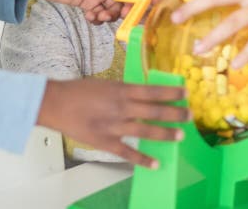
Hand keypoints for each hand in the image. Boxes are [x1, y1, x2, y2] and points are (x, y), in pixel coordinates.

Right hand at [37, 79, 189, 168]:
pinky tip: (156, 163)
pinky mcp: (106, 142)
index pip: (153, 91)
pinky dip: (143, 160)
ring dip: (166, 134)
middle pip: (154, 111)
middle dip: (175, 113)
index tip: (186, 94)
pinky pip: (128, 153)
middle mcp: (122, 107)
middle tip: (190, 115)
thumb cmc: (80, 90)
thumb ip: (126, 90)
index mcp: (122, 90)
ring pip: (146, 131)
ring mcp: (115, 126)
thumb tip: (146, 94)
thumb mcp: (107, 83)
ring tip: (180, 135)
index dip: (171, 93)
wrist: (57, 104)